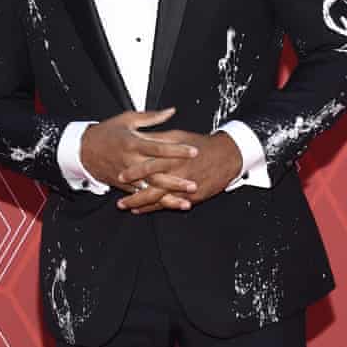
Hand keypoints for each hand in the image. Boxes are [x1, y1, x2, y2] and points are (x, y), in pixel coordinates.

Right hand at [80, 107, 200, 211]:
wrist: (82, 151)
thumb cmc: (106, 133)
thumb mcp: (127, 119)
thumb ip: (151, 117)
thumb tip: (172, 111)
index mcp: (133, 143)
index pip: (158, 148)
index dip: (176, 150)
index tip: (193, 151)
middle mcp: (130, 161)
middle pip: (156, 173)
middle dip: (176, 181)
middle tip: (194, 184)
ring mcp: (127, 176)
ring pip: (150, 189)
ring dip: (169, 197)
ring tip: (186, 203)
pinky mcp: (124, 186)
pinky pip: (141, 196)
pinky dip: (155, 203)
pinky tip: (169, 206)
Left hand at [116, 129, 242, 214]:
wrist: (227, 155)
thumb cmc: (201, 145)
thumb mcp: (178, 136)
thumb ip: (158, 138)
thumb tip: (140, 138)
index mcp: (173, 155)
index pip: (149, 164)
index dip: (134, 172)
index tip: (120, 176)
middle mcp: (178, 171)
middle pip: (152, 186)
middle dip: (134, 195)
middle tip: (120, 200)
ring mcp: (185, 186)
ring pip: (160, 198)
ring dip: (143, 205)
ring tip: (129, 207)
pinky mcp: (192, 196)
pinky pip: (171, 204)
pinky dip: (157, 208)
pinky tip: (145, 210)